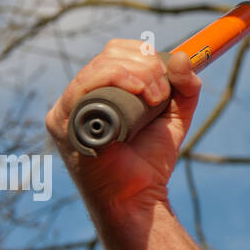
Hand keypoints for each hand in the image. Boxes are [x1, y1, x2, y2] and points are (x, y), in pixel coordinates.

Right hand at [45, 40, 201, 224]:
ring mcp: (67, 109)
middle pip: (109, 54)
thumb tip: (181, 57)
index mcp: (100, 91)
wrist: (138, 196)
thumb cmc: (150, 159)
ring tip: (155, 100)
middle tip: (162, 94)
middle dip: (146, 65)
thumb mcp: (176, 115)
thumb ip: (186, 86)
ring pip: (100, 66)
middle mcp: (79, 97)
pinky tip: (139, 94)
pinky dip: (117, 80)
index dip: (145, 54)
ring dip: (138, 75)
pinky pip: (83, 86)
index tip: (166, 76)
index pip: (116, 52)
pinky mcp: (63, 123)